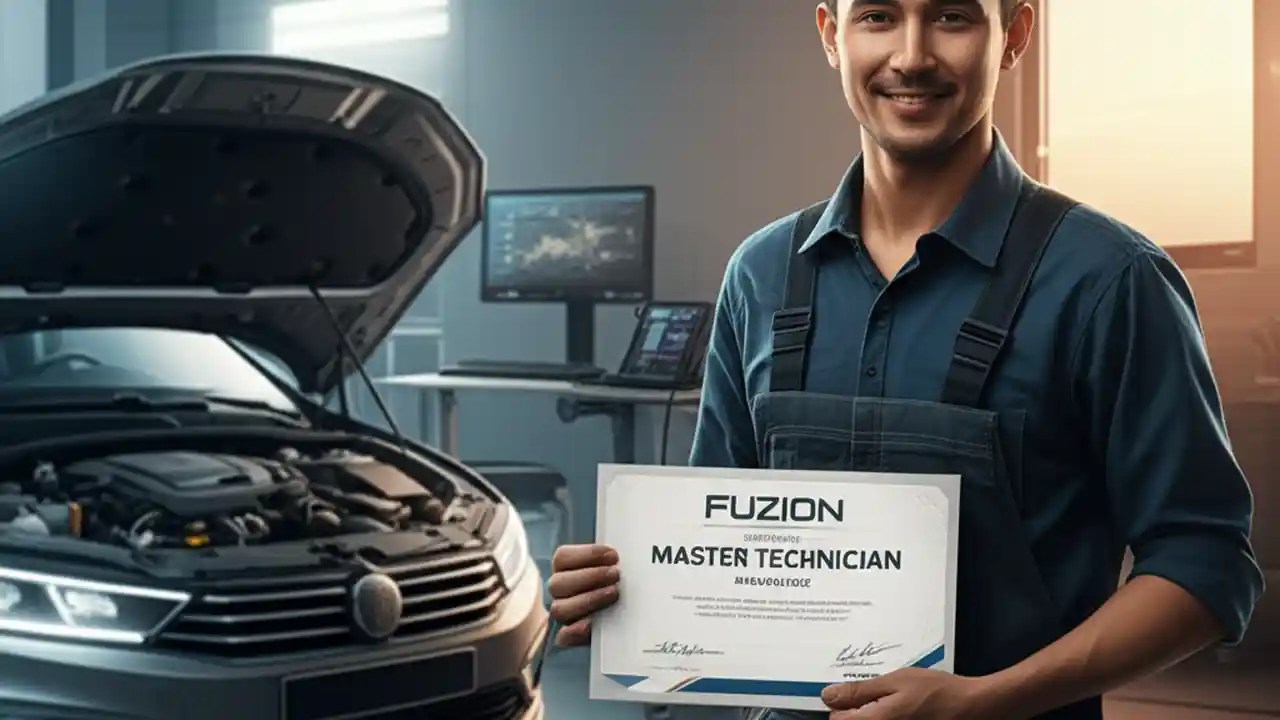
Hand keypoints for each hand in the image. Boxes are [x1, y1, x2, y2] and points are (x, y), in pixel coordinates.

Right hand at [547, 543, 620, 646]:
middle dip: (590, 576)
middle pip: (558, 583)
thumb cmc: (619, 580)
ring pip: (560, 609)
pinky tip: (592, 624)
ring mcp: (564, 614)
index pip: (562, 557)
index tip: (613, 555)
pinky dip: (575, 631)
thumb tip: (627, 547)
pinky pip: (564, 637)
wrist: (628, 610)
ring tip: (614, 593)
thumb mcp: (615, 565)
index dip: (587, 554)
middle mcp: (559, 591)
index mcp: (564, 568)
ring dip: (588, 600)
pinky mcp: (571, 637)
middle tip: (616, 574)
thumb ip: (613, 558)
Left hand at [822, 668, 992, 718]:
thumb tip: (828, 696)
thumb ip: (860, 691)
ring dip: (872, 714)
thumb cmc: (935, 691)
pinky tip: (903, 711)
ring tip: (893, 703)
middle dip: (856, 711)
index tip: (854, 693)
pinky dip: (887, 718)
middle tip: (876, 696)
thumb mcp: (896, 681)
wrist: (972, 708)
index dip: (841, 705)